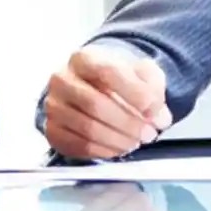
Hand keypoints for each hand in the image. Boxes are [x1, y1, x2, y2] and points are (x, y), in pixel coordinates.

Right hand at [44, 45, 171, 159]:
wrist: (92, 88)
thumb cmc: (116, 80)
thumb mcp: (139, 72)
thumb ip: (152, 87)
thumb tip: (158, 114)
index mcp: (83, 58)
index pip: (107, 72)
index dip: (134, 94)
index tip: (155, 110)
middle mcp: (62, 79)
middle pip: (95, 104)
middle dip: (128, 123)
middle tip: (149, 133)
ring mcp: (54, 106)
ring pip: (87, 128)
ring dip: (118, 140)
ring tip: (137, 141)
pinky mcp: (53, 130)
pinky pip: (79, 146)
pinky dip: (104, 151)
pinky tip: (120, 148)